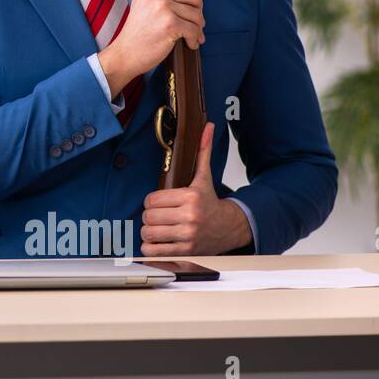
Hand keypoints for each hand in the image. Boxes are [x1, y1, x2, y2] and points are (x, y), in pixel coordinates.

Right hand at [98, 0, 203, 96]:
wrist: (126, 53)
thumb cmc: (137, 27)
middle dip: (197, 11)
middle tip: (190, 21)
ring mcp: (163, 8)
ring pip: (198, 14)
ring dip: (197, 27)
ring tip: (188, 34)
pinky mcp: (170, 25)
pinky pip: (195, 29)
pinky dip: (195, 39)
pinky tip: (189, 43)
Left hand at [140, 123, 251, 254]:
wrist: (230, 228)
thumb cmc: (211, 203)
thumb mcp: (204, 177)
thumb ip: (202, 151)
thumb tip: (207, 127)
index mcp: (191, 197)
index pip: (151, 199)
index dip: (151, 202)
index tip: (158, 203)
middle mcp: (190, 217)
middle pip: (148, 216)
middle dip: (149, 216)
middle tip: (157, 216)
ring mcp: (188, 236)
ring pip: (149, 233)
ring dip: (149, 232)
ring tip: (158, 229)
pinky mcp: (186, 252)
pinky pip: (154, 251)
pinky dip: (151, 248)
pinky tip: (159, 242)